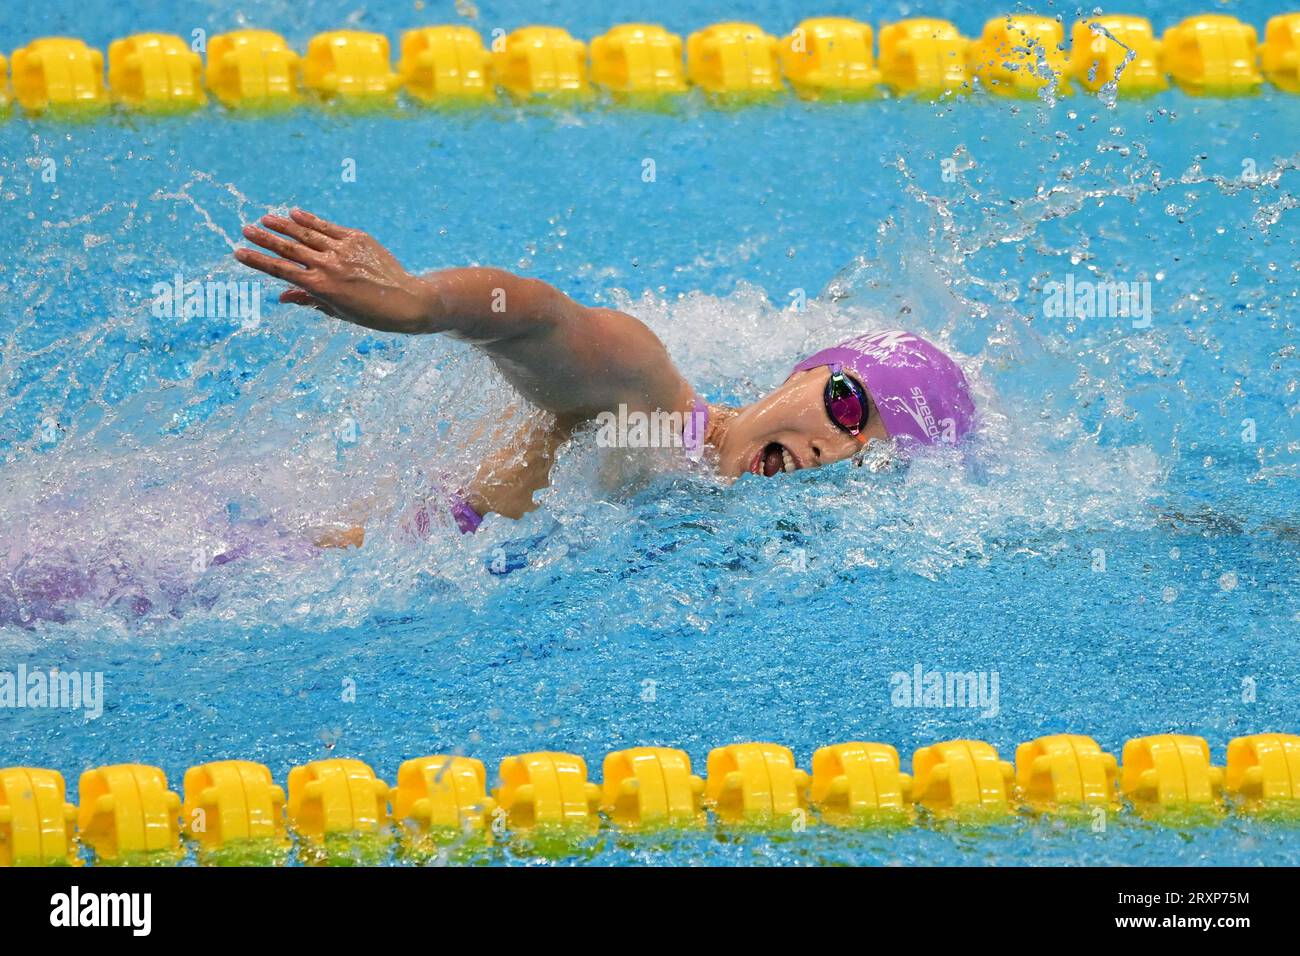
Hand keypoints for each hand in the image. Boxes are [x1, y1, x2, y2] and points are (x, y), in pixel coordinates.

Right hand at [234, 209, 432, 333]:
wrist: (406, 300)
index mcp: (320, 287)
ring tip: (265, 218)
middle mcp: (329, 265)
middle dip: (264, 238)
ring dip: (284, 225)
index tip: (238, 252)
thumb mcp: (337, 311)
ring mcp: (343, 249)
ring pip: (306, 234)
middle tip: (245, 228)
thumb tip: (282, 296)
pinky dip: (310, 220)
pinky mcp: (357, 238)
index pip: (281, 271)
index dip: (257, 261)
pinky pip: (328, 227)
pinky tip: (295, 213)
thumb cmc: (370, 313)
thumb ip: (308, 300)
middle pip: (288, 249)